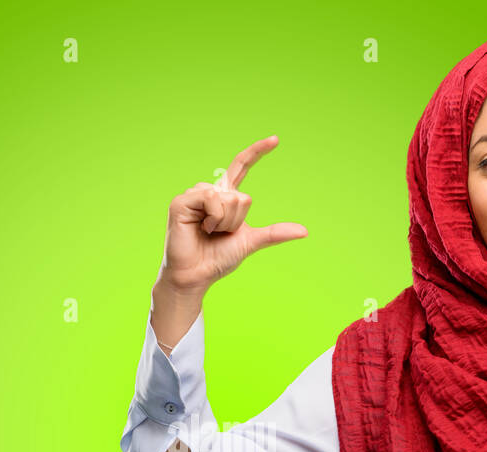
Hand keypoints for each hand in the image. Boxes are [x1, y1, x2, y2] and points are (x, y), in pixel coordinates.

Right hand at [158, 135, 308, 294]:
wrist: (196, 276)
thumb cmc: (218, 259)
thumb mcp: (251, 242)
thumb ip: (274, 233)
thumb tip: (305, 232)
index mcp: (225, 197)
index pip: (241, 166)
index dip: (257, 152)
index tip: (276, 139)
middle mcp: (210, 192)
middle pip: (242, 196)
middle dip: (236, 221)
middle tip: (218, 234)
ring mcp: (194, 195)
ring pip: (229, 198)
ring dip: (224, 222)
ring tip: (207, 232)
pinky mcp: (181, 202)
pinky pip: (211, 199)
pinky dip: (213, 218)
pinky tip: (200, 228)